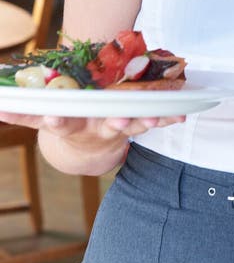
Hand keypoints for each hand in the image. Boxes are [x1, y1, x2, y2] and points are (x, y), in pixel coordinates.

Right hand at [0, 112, 185, 139]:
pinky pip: (154, 121)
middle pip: (104, 126)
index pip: (62, 122)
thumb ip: (23, 112)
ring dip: (144, 121)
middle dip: (112, 123)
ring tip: (155, 117)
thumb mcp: (43, 120)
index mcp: (73, 124)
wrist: (88, 151)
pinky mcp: (136, 126)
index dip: (57, 119)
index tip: (54, 114)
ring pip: (133, 125)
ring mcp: (118, 129)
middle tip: (118, 121)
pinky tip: (181, 114)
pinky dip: (168, 118)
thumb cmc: (67, 123)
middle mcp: (96, 128)